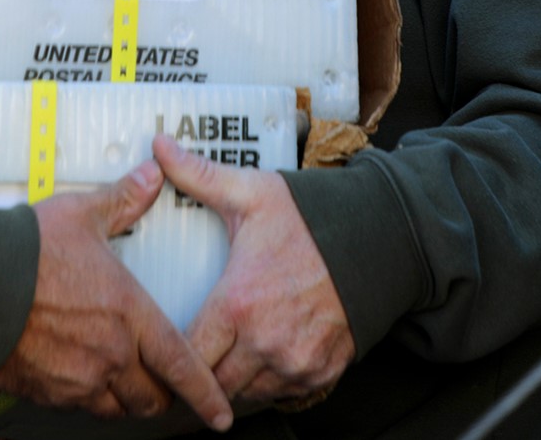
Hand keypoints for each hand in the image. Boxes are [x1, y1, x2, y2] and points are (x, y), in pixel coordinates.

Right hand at [0, 158, 233, 430]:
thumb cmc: (25, 250)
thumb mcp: (82, 215)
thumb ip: (123, 200)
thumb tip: (151, 177)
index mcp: (129, 314)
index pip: (181, 365)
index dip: (206, 393)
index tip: (220, 413)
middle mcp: (109, 354)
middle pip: (151, 398)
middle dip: (162, 395)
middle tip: (161, 384)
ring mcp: (76, 379)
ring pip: (117, 407)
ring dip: (124, 398)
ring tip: (120, 380)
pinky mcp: (45, 391)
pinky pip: (78, 406)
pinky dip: (86, 397)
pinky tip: (78, 375)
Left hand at [153, 134, 353, 404]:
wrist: (381, 240)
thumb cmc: (312, 218)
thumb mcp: (251, 193)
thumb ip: (199, 175)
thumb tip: (159, 146)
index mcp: (239, 305)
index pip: (188, 356)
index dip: (171, 356)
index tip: (162, 345)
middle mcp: (266, 343)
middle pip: (214, 384)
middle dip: (199, 373)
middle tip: (187, 355)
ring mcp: (297, 363)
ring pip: (248, 394)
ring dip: (233, 380)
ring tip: (220, 357)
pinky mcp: (322, 372)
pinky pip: (283, 394)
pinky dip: (268, 382)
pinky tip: (258, 357)